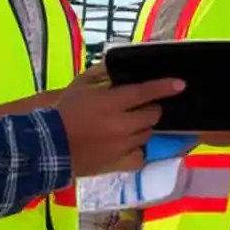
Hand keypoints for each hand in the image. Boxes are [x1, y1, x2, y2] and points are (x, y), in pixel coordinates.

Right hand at [56, 62, 184, 176]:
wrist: (49, 146)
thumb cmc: (64, 112)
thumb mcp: (80, 86)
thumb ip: (101, 74)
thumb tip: (118, 66)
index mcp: (111, 103)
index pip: (145, 93)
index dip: (164, 87)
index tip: (180, 84)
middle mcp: (121, 125)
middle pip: (152, 115)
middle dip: (151, 109)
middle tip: (141, 107)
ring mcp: (121, 146)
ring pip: (148, 135)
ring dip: (143, 128)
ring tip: (131, 125)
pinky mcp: (117, 164)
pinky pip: (141, 157)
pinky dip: (140, 151)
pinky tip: (132, 145)